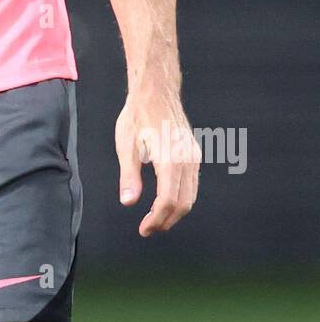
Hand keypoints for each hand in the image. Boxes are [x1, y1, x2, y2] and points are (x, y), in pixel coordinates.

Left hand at [115, 89, 200, 236]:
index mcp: (170, 158)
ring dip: (174, 212)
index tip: (144, 229)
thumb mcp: (126, 145)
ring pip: (190, 196)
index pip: (168, 200)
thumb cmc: (138, 115)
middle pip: (183, 203)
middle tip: (147, 229)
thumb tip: (128, 202)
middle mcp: (187, 159)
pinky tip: (164, 202)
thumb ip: (129, 176)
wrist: (156, 92)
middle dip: (166, 220)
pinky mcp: (195, 154)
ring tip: (155, 220)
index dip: (156, 219)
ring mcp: (194, 157)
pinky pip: (192, 184)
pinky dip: (180, 199)